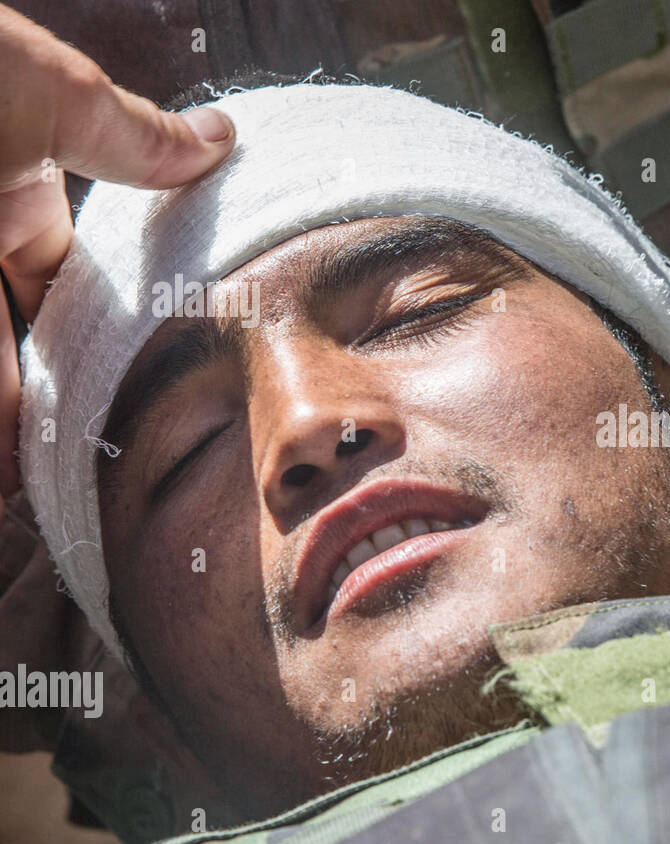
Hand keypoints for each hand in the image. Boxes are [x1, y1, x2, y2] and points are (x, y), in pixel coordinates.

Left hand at [0, 3, 234, 514]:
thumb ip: (133, 136)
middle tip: (67, 474)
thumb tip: (218, 141)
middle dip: (36, 405)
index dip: (92, 343)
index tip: (121, 397)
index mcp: (7, 191)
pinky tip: (3, 470)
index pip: (56, 281)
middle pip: (10, 343)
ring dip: (3, 428)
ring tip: (27, 492)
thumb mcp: (51, 95)